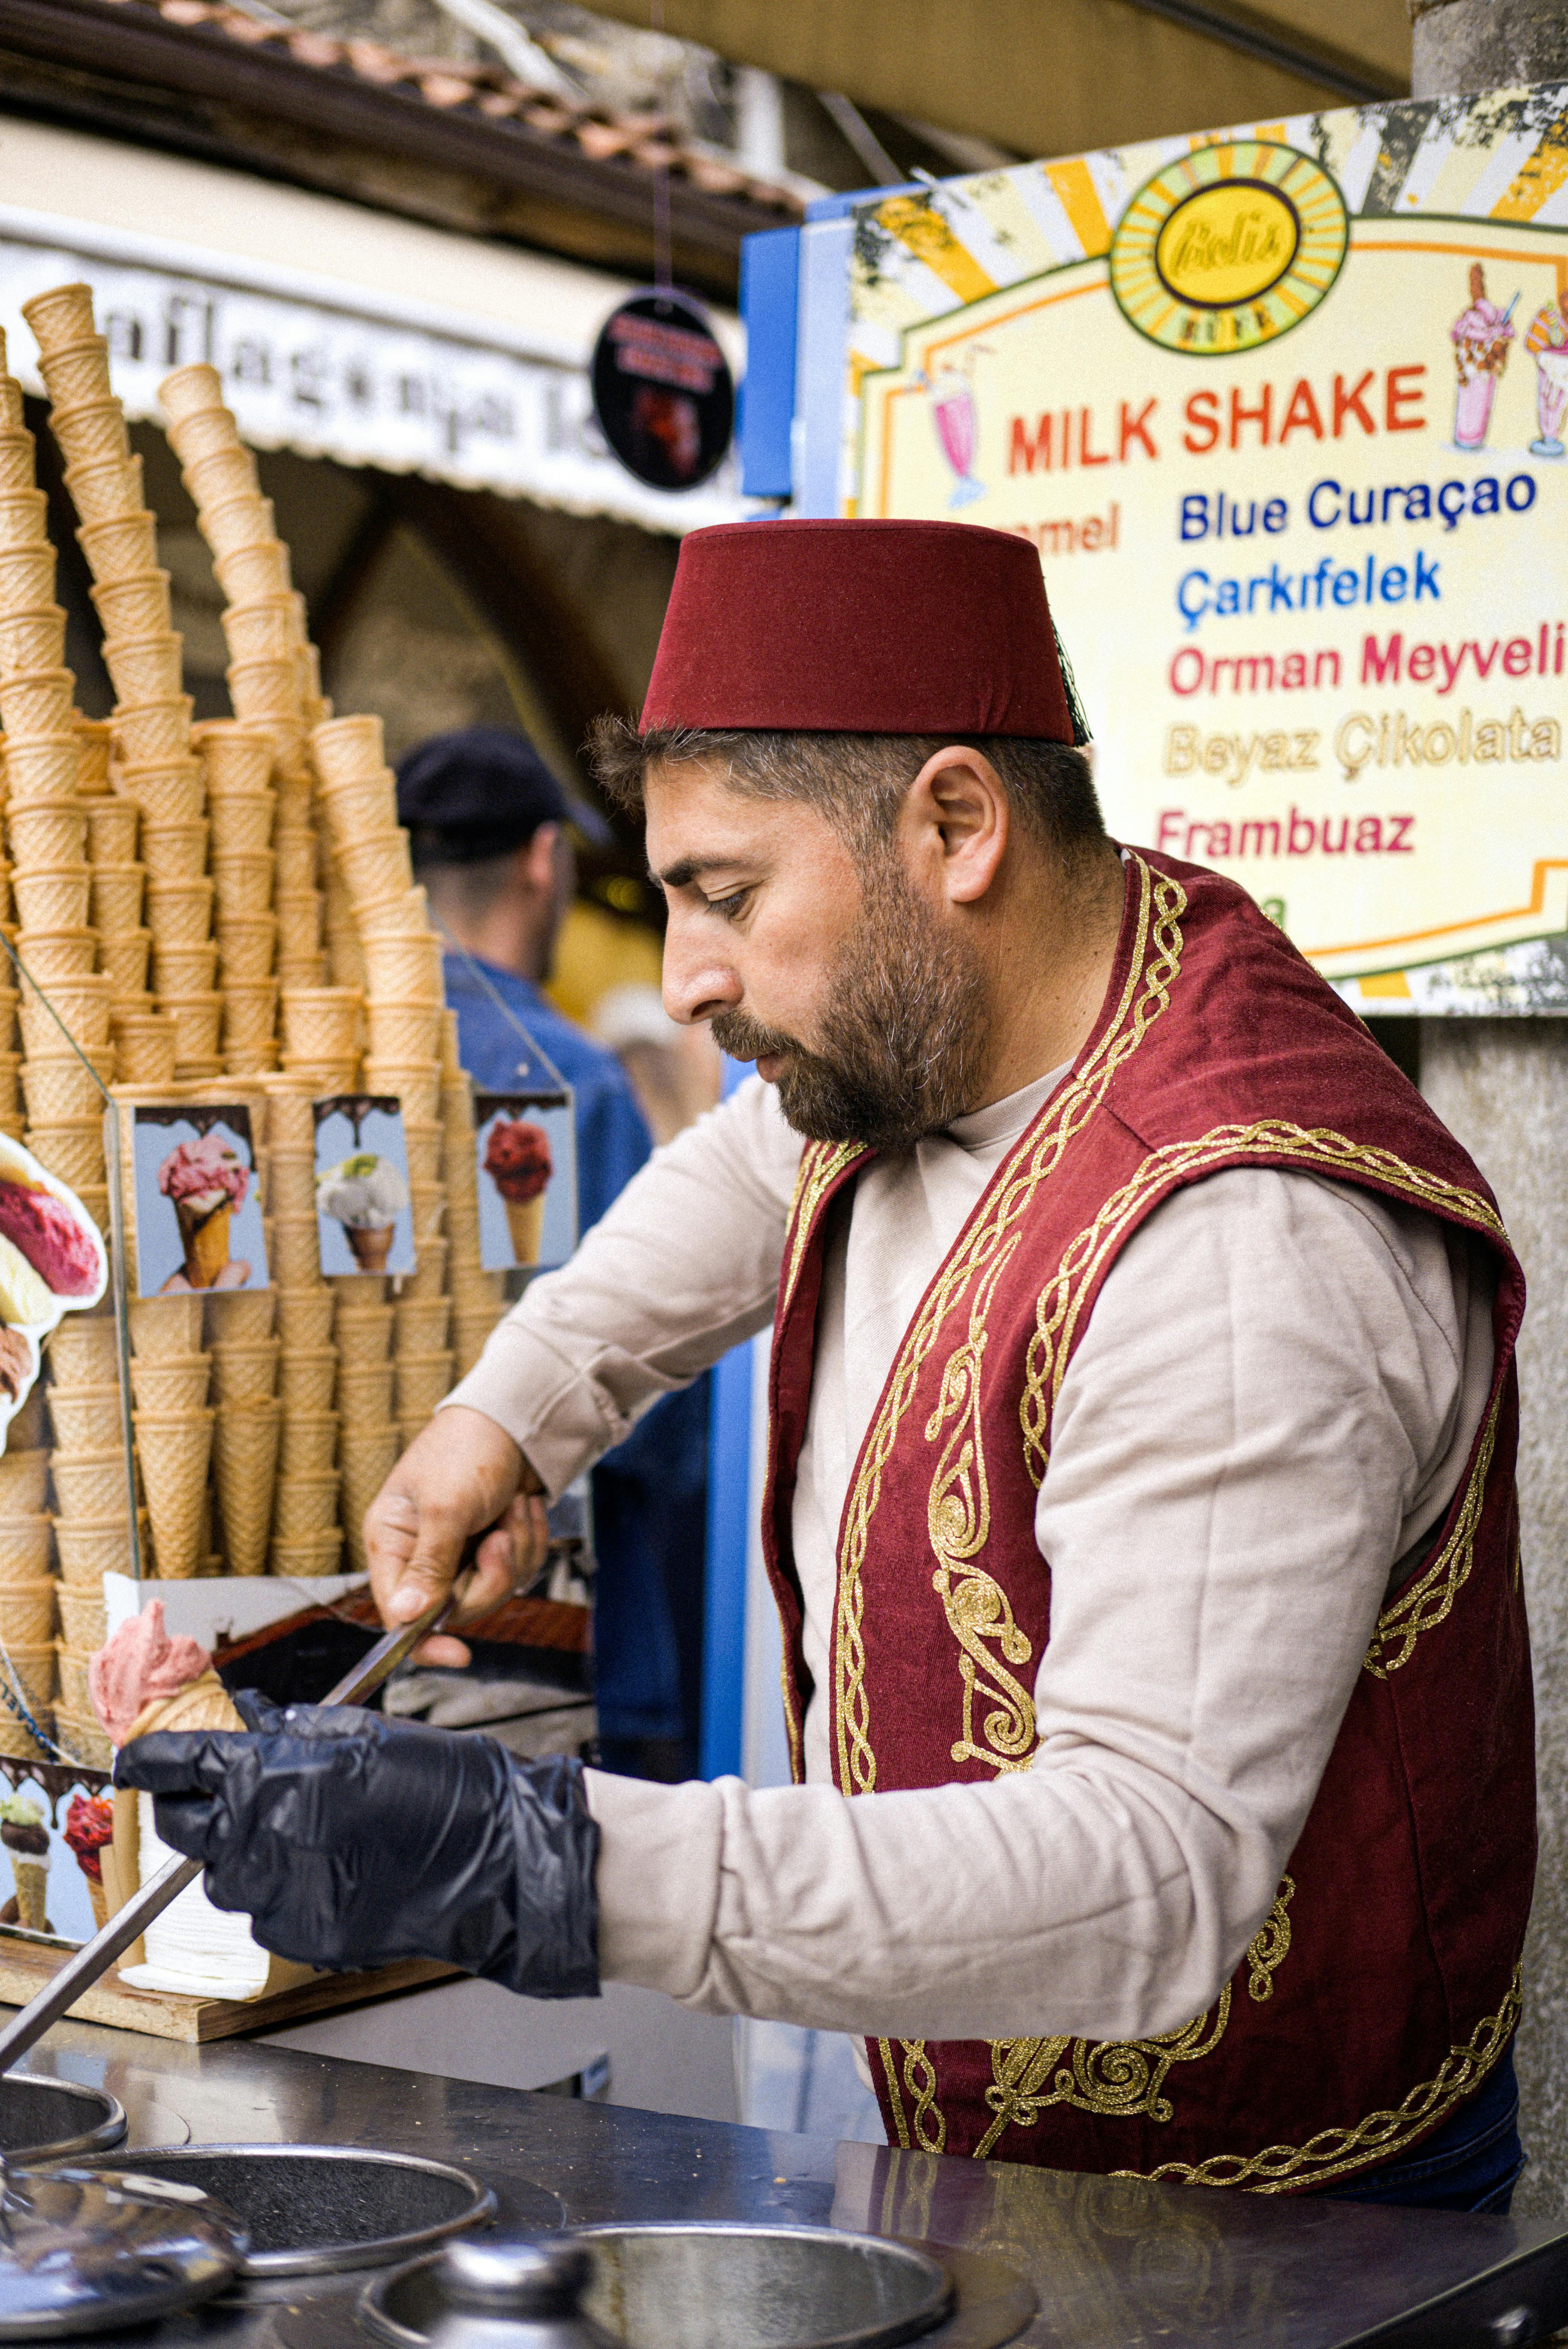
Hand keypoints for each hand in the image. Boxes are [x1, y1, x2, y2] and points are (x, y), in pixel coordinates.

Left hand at [116, 1695, 598, 1995]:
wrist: (491, 1857)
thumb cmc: (438, 1784)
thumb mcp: (357, 1731)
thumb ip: (286, 1731)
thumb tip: (244, 1723)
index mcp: (268, 1778)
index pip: (176, 1766)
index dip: (149, 1759)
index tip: (139, 1759)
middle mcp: (259, 1840)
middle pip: (184, 1828)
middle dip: (192, 1806)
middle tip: (222, 1790)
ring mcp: (277, 1895)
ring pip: (222, 1875)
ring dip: (241, 1850)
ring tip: (300, 1831)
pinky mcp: (300, 1936)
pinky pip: (264, 1910)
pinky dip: (280, 1888)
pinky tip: (328, 1866)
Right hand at [365, 1406, 548, 1664]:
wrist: (517, 1417)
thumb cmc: (469, 1449)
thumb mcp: (446, 1507)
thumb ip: (428, 1565)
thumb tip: (403, 1617)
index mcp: (393, 1541)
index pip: (398, 1613)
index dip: (425, 1639)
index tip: (458, 1653)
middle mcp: (422, 1553)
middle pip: (455, 1608)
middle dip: (489, 1575)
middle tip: (499, 1536)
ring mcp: (461, 1551)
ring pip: (493, 1591)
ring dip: (515, 1550)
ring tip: (512, 1509)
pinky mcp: (493, 1544)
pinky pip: (518, 1570)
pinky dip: (530, 1541)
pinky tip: (525, 1507)